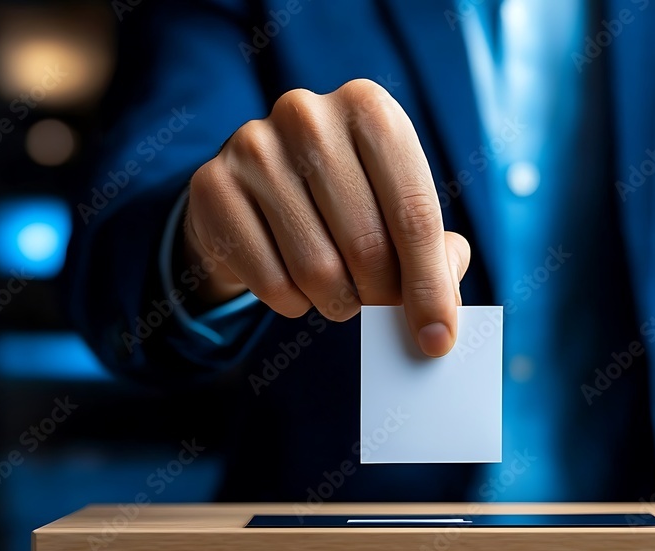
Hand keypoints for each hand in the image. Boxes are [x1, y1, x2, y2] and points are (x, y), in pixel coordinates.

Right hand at [184, 79, 469, 356]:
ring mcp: (253, 148)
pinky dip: (293, 302)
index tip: (438, 338)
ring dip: (338, 301)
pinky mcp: (213, 188)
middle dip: (382, 294)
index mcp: (369, 108)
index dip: (430, 286)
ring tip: (339, 291)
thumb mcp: (396, 208)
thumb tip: (441, 316)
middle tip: (379, 304)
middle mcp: (308, 115)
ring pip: (318, 269)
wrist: (253, 190)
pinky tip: (295, 284)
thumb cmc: (344, 202)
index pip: (415, 212)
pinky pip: (270, 281)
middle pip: (368, 244)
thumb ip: (434, 253)